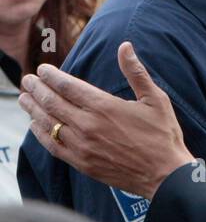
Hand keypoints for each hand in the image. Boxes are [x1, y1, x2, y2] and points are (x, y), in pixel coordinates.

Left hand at [19, 41, 194, 199]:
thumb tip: (125, 46)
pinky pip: (52, 145)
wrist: (165, 175)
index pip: (67, 86)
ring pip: (48, 123)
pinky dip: (40, 133)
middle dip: (36, 88)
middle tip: (27, 80)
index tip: (42, 69)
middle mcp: (88, 125)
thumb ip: (136, 72)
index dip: (51, 76)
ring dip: (33, 108)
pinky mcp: (81, 163)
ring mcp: (82, 145)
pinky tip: (35, 124)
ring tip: (24, 98)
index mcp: (104, 106)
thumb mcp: (156, 99)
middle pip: (52, 102)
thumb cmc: (163, 135)